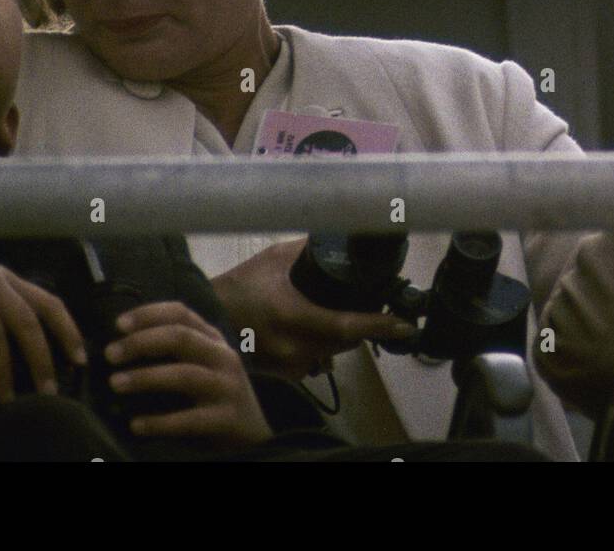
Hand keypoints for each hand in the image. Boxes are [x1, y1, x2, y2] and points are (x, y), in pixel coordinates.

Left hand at [104, 301, 271, 446]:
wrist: (253, 435)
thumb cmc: (214, 396)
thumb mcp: (201, 364)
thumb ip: (172, 351)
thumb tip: (119, 345)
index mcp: (213, 340)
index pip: (180, 313)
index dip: (148, 314)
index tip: (118, 324)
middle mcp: (223, 357)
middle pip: (180, 337)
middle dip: (141, 342)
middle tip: (110, 354)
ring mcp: (227, 387)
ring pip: (184, 375)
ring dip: (145, 377)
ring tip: (115, 383)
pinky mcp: (227, 419)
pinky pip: (189, 420)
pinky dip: (159, 422)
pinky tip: (136, 425)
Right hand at [210, 239, 418, 379]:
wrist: (207, 317)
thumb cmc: (241, 285)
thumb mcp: (276, 258)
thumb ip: (309, 252)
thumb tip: (342, 239)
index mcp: (294, 316)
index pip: (347, 326)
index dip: (379, 325)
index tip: (406, 324)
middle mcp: (294, 348)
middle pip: (347, 341)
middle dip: (365, 325)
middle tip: (377, 305)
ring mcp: (289, 366)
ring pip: (334, 353)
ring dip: (343, 336)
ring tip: (340, 312)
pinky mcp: (285, 375)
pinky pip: (317, 361)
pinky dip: (323, 346)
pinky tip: (315, 328)